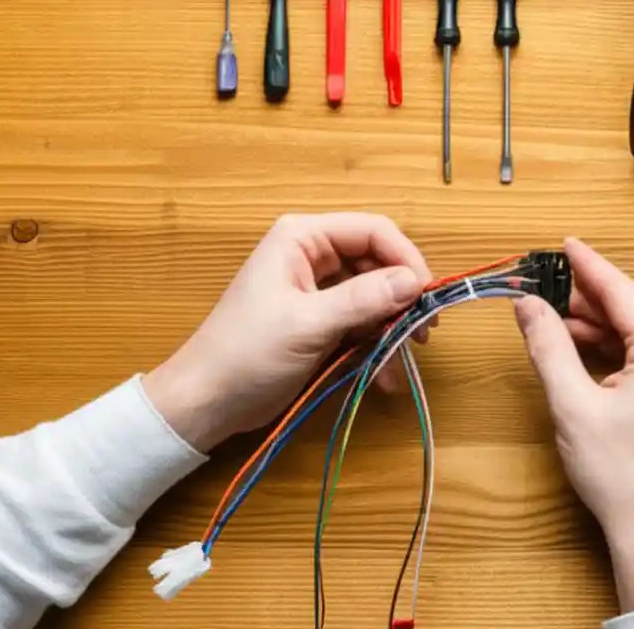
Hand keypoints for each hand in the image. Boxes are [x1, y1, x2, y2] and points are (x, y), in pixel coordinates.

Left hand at [143, 213, 431, 452]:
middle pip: (380, 264)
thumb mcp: (308, 324)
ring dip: (393, 330)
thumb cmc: (246, 353)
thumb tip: (415, 282)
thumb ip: (363, 299)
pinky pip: (364, 325)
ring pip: (376, 298)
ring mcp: (319, 291)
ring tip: (402, 364)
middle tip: (423, 335)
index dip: (406, 259)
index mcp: (303, 238)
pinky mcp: (322, 323)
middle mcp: (313, 256)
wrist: (207, 402)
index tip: (427, 297)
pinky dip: (378, 347)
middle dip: (403, 299)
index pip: (374, 231)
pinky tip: (385, 378)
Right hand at [513, 238, 633, 613]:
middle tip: (553, 292)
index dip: (590, 266)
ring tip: (561, 324)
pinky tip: (589, 352)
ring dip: (608, 320)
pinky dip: (622, 344)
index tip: (565, 245)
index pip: (623, 291)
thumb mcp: (572, 405)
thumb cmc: (620, 475)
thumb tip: (528, 306)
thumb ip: (548, 347)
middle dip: (596, 294)